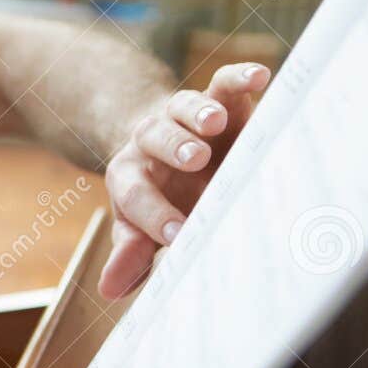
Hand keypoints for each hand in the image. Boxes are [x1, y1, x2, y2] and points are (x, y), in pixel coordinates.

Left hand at [99, 62, 271, 298]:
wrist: (160, 142)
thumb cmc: (158, 195)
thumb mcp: (139, 223)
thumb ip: (130, 251)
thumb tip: (110, 290)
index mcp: (130, 176)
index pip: (136, 195)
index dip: (154, 214)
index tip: (177, 233)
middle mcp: (152, 141)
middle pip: (157, 140)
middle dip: (174, 148)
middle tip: (193, 159)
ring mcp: (183, 116)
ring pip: (185, 107)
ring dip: (199, 112)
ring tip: (214, 121)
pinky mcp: (216, 96)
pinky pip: (223, 82)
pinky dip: (239, 77)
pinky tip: (258, 76)